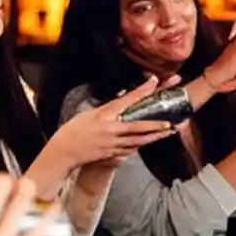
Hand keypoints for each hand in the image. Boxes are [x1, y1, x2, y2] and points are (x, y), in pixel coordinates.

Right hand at [45, 76, 176, 166]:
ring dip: (154, 136)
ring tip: (169, 132)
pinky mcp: (111, 154)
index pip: (127, 100)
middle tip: (172, 121)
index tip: (155, 81)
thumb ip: (107, 110)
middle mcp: (110, 129)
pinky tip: (151, 141)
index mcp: (104, 115)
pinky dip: (141, 145)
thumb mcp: (88, 114)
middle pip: (137, 125)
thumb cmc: (73, 130)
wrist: (63, 152)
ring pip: (138, 140)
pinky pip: (130, 150)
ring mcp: (112, 143)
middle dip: (156, 124)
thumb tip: (121, 101)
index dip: (142, 90)